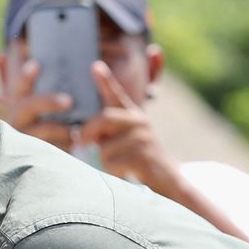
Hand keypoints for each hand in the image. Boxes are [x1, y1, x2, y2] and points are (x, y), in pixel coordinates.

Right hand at [0, 59, 77, 150]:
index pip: (17, 88)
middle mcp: (16, 123)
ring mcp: (25, 141)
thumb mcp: (32, 105)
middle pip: (28, 107)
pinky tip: (77, 143)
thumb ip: (22, 83)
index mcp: (16, 106)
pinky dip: (67, 146)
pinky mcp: (38, 158)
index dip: (25, 77)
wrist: (36, 162)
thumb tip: (0, 56)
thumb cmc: (40, 125)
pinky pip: (54, 151)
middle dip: (48, 101)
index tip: (36, 65)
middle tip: (69, 100)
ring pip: (43, 132)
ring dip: (61, 129)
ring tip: (77, 129)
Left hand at [76, 61, 174, 185]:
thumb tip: (80, 133)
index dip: (106, 80)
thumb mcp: (122, 141)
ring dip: (105, 162)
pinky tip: (126, 174)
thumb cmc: (138, 160)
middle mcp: (139, 122)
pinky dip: (113, 173)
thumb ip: (105, 132)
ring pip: (105, 148)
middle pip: (103, 118)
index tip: (95, 66)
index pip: (116, 94)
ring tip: (120, 165)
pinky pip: (112, 163)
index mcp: (131, 115)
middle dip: (88, 132)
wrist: (168, 182)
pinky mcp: (144, 157)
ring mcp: (143, 138)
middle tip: (80, 144)